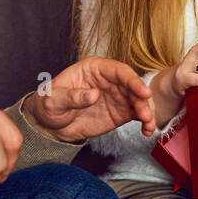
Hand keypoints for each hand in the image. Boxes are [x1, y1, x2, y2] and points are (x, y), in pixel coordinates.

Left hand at [25, 57, 156, 142]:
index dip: (132, 80)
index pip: (118, 70)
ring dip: (147, 111)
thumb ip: (73, 96)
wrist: (50, 125)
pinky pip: (137, 113)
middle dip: (142, 99)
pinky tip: (147, 130)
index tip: (143, 92)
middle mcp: (109, 80)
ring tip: (148, 125)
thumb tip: (93, 94)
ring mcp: (116, 96)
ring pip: (138, 99)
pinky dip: (145, 121)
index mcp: (94, 69)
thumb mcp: (53, 99)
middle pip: (132, 85)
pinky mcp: (120, 111)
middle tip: (146, 114)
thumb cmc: (49, 104)